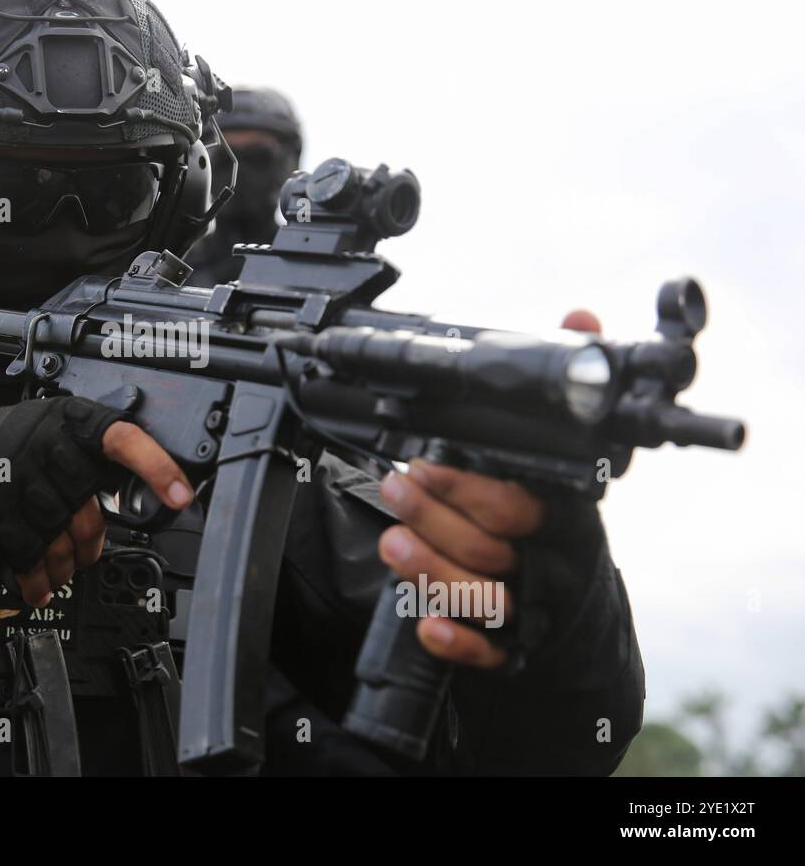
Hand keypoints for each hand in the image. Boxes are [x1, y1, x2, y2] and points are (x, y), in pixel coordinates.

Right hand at [0, 397, 192, 606]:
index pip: (123, 441)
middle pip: (88, 515)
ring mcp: (16, 484)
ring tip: (65, 568)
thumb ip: (104, 453)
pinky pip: (27, 558)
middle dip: (91, 542)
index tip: (181, 496)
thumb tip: (158, 491)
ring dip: (66, 565)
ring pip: (59, 543)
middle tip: (90, 548)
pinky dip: (38, 580)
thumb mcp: (67, 427)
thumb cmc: (28, 442)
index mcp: (73, 423)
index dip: (155, 468)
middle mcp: (45, 450)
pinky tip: (41, 586)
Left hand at [374, 308, 602, 667]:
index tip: (425, 460)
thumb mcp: (559, 458)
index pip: (521, 501)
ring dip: (432, 570)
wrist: (578, 619)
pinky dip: (458, 641)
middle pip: (491, 547)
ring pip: (483, 596)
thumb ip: (559, 391)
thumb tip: (580, 317)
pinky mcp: (515, 652)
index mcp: (563, 513)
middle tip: (393, 488)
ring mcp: (534, 612)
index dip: (471, 484)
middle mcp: (550, 563)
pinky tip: (426, 624)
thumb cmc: (554, 523)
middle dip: (436, 516)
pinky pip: (489, 655)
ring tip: (392, 542)